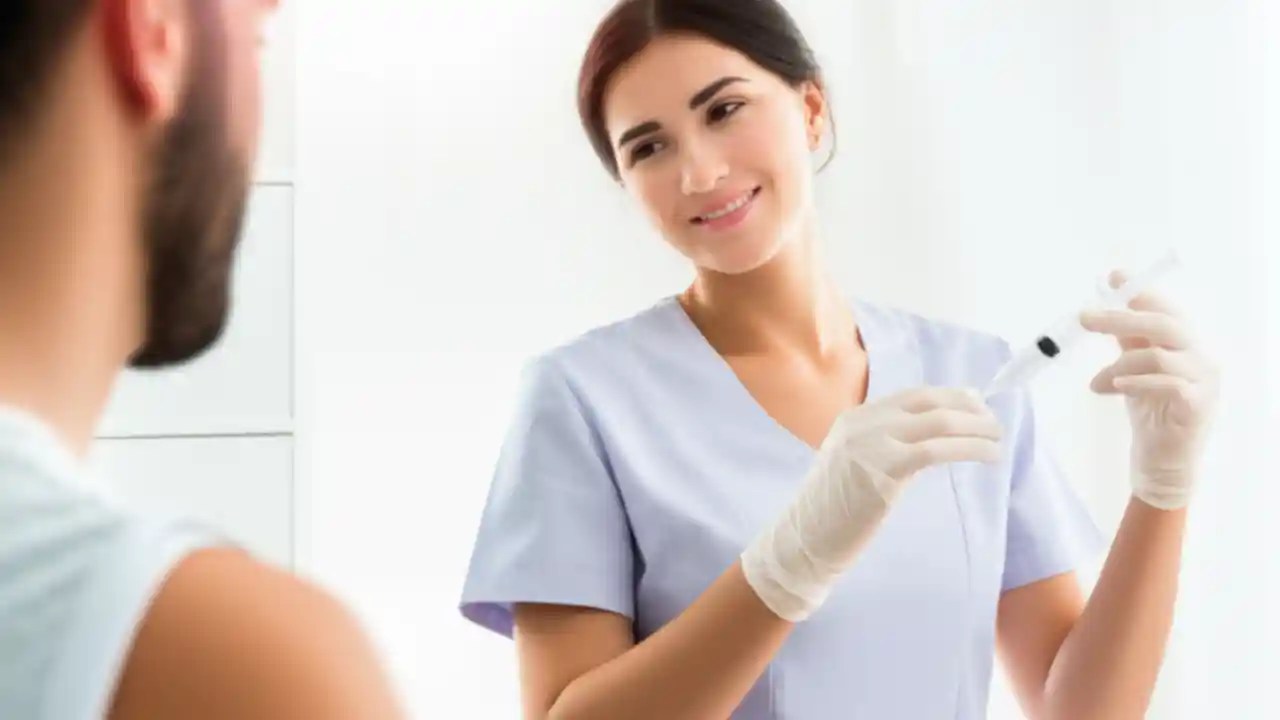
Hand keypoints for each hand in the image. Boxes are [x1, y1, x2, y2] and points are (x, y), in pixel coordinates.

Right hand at [740, 387, 1002, 621]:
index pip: (913, 396)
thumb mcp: (854, 465)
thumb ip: (884, 447)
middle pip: (929, 401)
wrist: (804, 540)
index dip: (952, 396)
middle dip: (970, 408)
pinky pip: (936, 449)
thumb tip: (933, 441)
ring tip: (998, 440)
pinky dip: (969, 448)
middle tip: (994, 423)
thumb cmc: (832, 513)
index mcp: (854, 418)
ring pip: (938, 422)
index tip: (977, 405)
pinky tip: (988, 455)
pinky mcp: (883, 469)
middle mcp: (862, 422)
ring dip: (977, 428)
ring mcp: (870, 442)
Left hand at [1081, 271, 1218, 510]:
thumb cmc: (1150, 414)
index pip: (1166, 310)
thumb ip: (1128, 343)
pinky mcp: (1198, 404)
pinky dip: (1136, 382)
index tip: (1114, 277)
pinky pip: (1166, 383)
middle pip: (1164, 325)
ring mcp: (1204, 381)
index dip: (1141, 293)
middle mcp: (1201, 357)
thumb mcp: (1134, 371)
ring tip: (1095, 383)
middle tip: (1084, 318)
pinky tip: (1114, 388)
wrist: (1162, 461)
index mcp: (1186, 345)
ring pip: (1159, 355)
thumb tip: (1106, 309)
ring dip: (1119, 365)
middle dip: (1121, 318)